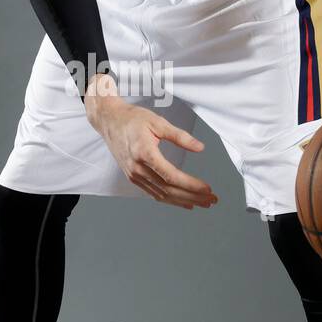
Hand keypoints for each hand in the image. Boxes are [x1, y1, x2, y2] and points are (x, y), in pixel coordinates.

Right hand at [85, 88, 217, 209]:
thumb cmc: (132, 119)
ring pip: (162, 195)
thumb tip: (200, 148)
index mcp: (144, 153)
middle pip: (169, 189)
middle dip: (192, 196)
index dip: (191, 185)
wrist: (110, 121)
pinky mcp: (133, 177)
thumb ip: (180, 136)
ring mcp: (134, 175)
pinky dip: (170, 200)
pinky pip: (154, 193)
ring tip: (203, 202)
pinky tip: (184, 202)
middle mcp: (138, 168)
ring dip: (184, 201)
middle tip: (211, 199)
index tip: (207, 188)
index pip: (171, 176)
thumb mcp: (158, 122)